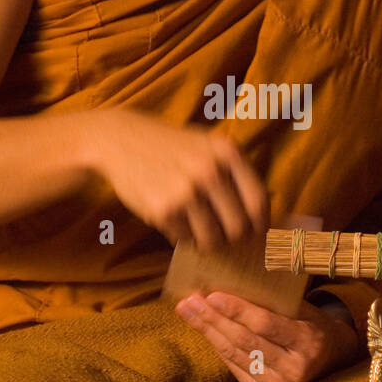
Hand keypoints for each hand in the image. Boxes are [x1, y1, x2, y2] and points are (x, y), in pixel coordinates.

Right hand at [79, 107, 267, 251]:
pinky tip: (174, 219)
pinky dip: (182, 235)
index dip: (260, 223)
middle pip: (238, 227)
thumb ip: (234, 172)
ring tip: (198, 228)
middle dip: (233, 237)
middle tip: (225, 236)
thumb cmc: (171, 146)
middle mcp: (210, 171)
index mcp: (227, 152)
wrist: (121, 140)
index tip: (257, 233)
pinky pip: (184, 238)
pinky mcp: (163, 210)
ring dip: (208, 241)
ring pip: (213, 239)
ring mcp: (186, 192)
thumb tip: (260, 215)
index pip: (258, 201)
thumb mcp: (208, 144)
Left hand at [174, 291, 361, 381]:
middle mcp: (293, 368)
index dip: (237, 310)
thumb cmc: (310, 323)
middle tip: (189, 301)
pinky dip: (216, 345)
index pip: (265, 324)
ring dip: (207, 330)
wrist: (328, 357)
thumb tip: (227, 283)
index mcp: (307, 342)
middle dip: (212, 319)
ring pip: (233, 354)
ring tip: (187, 310)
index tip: (212, 295)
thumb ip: (272, 302)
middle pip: (243, 340)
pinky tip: (204, 328)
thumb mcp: (302, 308)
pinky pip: (232, 365)